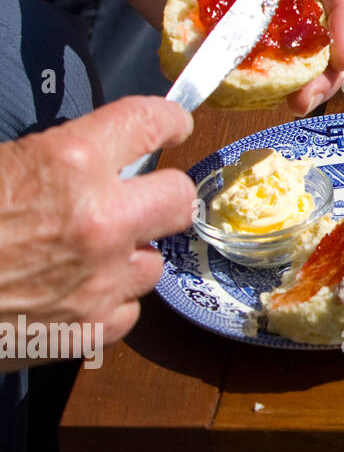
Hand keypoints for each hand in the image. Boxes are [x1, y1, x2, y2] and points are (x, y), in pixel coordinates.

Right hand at [0, 97, 194, 368]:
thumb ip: (55, 157)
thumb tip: (88, 158)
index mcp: (71, 161)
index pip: (152, 122)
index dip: (167, 122)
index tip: (171, 127)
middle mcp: (101, 219)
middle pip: (180, 198)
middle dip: (161, 195)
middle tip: (137, 199)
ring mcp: (101, 279)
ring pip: (153, 260)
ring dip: (127, 256)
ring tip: (82, 256)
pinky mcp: (91, 329)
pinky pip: (127, 309)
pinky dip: (105, 302)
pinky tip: (69, 293)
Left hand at [54, 0, 343, 114]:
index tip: (338, 50)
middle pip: (326, 23)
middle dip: (328, 64)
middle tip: (309, 95)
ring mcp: (254, 6)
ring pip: (293, 50)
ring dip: (298, 82)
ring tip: (288, 105)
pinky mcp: (221, 30)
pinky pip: (244, 61)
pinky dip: (249, 84)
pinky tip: (242, 98)